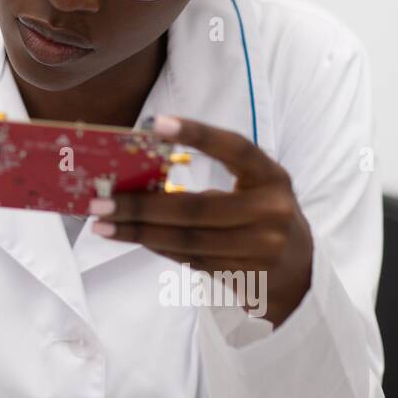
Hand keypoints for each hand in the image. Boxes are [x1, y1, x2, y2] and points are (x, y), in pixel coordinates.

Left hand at [89, 114, 313, 326]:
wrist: (297, 272)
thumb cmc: (261, 215)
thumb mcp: (252, 188)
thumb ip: (213, 176)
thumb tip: (143, 172)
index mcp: (272, 176)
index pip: (235, 148)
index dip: (198, 134)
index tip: (156, 123)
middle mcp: (271, 210)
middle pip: (195, 207)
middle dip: (140, 205)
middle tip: (100, 200)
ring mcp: (261, 247)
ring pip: (186, 239)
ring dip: (138, 231)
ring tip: (102, 224)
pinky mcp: (245, 274)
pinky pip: (189, 258)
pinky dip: (156, 245)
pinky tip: (131, 236)